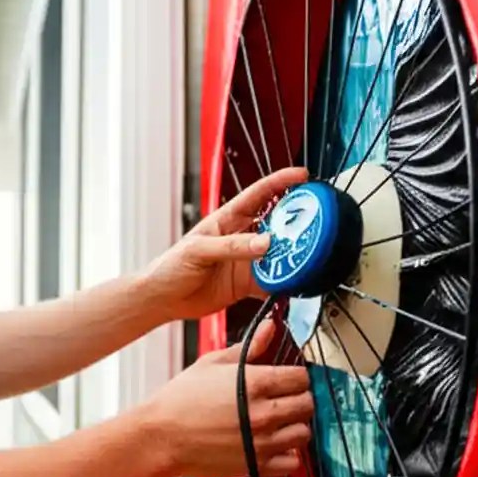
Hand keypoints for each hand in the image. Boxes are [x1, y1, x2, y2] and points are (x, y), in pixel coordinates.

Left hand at [138, 166, 308, 321]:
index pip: (258, 194)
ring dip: (292, 255)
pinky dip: (284, 282)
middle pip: (276, 224)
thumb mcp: (198, 251)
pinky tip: (294, 283)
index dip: (280, 182)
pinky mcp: (246, 284)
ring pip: (278, 254)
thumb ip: (232, 247)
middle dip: (296, 222)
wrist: (162, 300)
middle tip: (316, 224)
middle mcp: (240, 237)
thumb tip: (266, 243)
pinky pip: (272, 281)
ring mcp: (246, 261)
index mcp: (227, 219)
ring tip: (309, 256)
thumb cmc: (170, 267)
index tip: (303, 176)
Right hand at [138, 320, 313, 476]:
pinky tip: (271, 444)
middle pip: (307, 404)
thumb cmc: (181, 399)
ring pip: (303, 433)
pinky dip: (286, 454)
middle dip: (297, 399)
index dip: (295, 376)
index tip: (285, 380)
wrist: (161, 437)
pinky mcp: (257, 465)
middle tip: (282, 400)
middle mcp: (265, 412)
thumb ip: (249, 346)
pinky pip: (292, 462)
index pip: (302, 377)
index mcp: (257, 382)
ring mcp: (263, 442)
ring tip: (276, 423)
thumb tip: (270, 326)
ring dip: (293, 426)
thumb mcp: (212, 363)